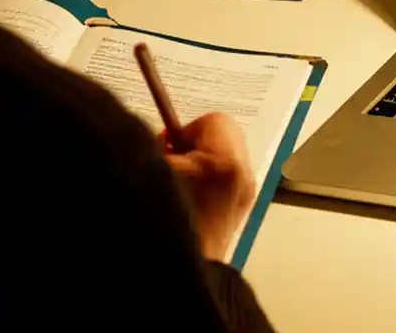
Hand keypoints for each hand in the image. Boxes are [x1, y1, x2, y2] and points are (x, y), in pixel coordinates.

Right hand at [159, 112, 254, 261]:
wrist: (178, 275)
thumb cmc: (160, 225)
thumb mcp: (149, 175)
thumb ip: (157, 149)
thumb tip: (166, 141)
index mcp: (224, 164)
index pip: (215, 121)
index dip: (187, 130)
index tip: (169, 149)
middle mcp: (243, 177)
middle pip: (225, 137)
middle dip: (197, 145)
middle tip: (172, 164)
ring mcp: (245, 195)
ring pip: (227, 158)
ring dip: (202, 164)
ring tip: (178, 186)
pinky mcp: (241, 210)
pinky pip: (228, 179)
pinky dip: (210, 181)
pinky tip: (188, 201)